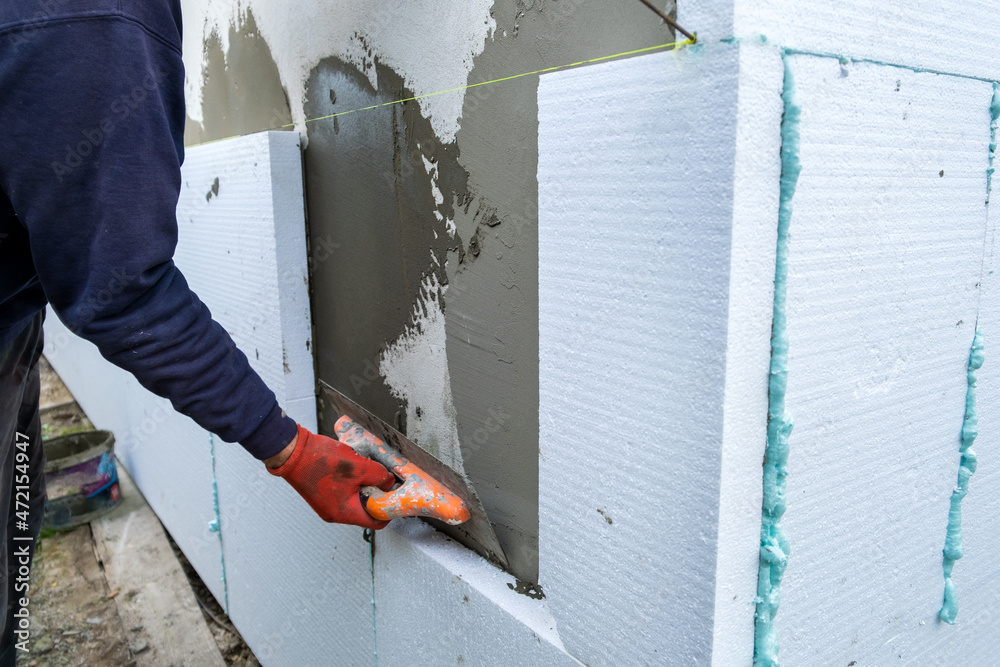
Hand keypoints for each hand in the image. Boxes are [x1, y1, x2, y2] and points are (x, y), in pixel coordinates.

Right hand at [266, 424, 395, 528]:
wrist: (292, 452)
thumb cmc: (319, 461)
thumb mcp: (358, 467)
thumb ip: (379, 476)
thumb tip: (388, 481)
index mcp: (344, 513)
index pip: (376, 522)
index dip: (389, 509)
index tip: (396, 495)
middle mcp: (334, 514)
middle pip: (366, 510)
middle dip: (376, 493)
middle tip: (381, 477)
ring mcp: (326, 505)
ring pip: (355, 499)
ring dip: (363, 484)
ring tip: (364, 467)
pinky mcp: (321, 494)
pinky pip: (343, 492)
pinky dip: (351, 481)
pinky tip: (351, 465)